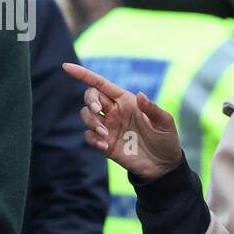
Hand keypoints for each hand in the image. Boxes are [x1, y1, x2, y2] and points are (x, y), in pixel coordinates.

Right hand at [62, 62, 182, 180]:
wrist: (163, 166)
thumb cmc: (166, 139)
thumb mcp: (165, 123)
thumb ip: (152, 109)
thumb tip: (140, 94)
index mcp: (126, 100)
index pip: (101, 84)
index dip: (83, 74)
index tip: (67, 67)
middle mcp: (114, 111)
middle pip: (90, 97)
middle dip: (90, 100)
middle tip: (97, 110)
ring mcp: (108, 127)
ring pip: (86, 116)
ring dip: (91, 122)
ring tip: (105, 135)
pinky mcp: (104, 144)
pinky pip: (89, 136)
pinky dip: (92, 139)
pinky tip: (104, 146)